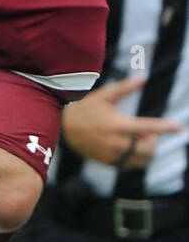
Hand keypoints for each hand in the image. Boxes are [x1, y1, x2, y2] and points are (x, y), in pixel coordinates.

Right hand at [60, 74, 182, 167]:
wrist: (63, 127)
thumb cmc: (85, 109)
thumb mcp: (104, 96)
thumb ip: (125, 88)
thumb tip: (143, 76)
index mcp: (119, 125)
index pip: (149, 127)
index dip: (165, 127)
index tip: (179, 127)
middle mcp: (117, 142)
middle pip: (149, 148)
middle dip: (154, 141)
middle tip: (146, 134)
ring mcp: (112, 154)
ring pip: (141, 159)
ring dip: (146, 151)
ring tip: (137, 141)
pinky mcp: (107, 161)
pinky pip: (129, 165)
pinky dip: (135, 158)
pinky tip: (127, 148)